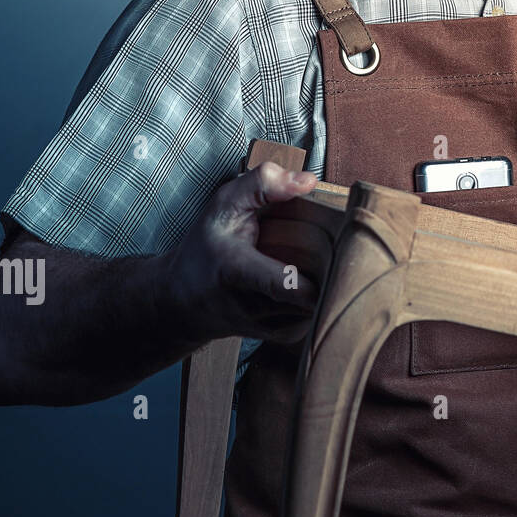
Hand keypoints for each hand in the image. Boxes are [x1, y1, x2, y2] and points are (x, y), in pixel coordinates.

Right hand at [168, 161, 320, 343]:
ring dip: (327, 283)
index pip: (285, 284)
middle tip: (336, 247)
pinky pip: (317, 316)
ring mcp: (268, 327)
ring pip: (320, 306)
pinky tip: (309, 279)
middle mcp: (252, 306)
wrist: (180, 301)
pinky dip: (321, 298)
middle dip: (332, 270)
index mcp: (236, 271)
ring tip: (317, 260)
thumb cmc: (205, 248)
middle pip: (315, 295)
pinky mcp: (282, 335)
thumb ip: (262, 184)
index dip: (315, 274)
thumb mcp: (223, 206)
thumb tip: (309, 181)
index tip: (334, 253)